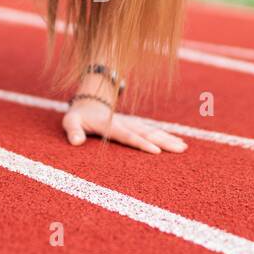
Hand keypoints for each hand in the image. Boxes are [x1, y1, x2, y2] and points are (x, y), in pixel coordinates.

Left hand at [62, 98, 187, 153]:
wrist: (88, 102)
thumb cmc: (78, 116)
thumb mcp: (70, 121)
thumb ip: (72, 130)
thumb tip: (76, 142)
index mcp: (110, 124)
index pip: (127, 135)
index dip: (141, 143)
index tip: (156, 151)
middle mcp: (124, 123)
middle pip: (146, 132)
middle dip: (163, 140)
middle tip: (180, 149)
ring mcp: (131, 123)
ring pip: (152, 131)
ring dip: (167, 138)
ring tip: (183, 147)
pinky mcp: (134, 125)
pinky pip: (151, 130)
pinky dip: (164, 136)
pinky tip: (177, 142)